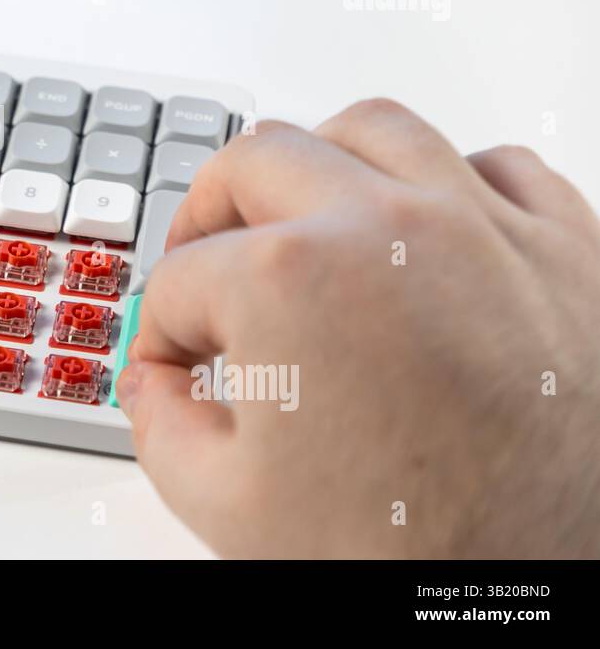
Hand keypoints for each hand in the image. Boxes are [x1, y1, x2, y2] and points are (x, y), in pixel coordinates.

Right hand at [116, 99, 599, 556]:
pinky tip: (422, 227)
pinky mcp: (567, 247)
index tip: (172, 366)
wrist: (558, 587)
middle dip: (207, 215)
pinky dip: (446, 181)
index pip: (180, 283)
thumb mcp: (229, 508)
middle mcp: (383, 227)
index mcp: (288, 279)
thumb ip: (160, 426)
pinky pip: (495, 165)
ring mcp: (483, 226)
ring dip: (317, 163)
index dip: (160, 332)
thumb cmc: (420, 554)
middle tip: (201, 262)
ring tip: (299, 210)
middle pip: (254, 163)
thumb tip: (155, 383)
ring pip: (372, 128)